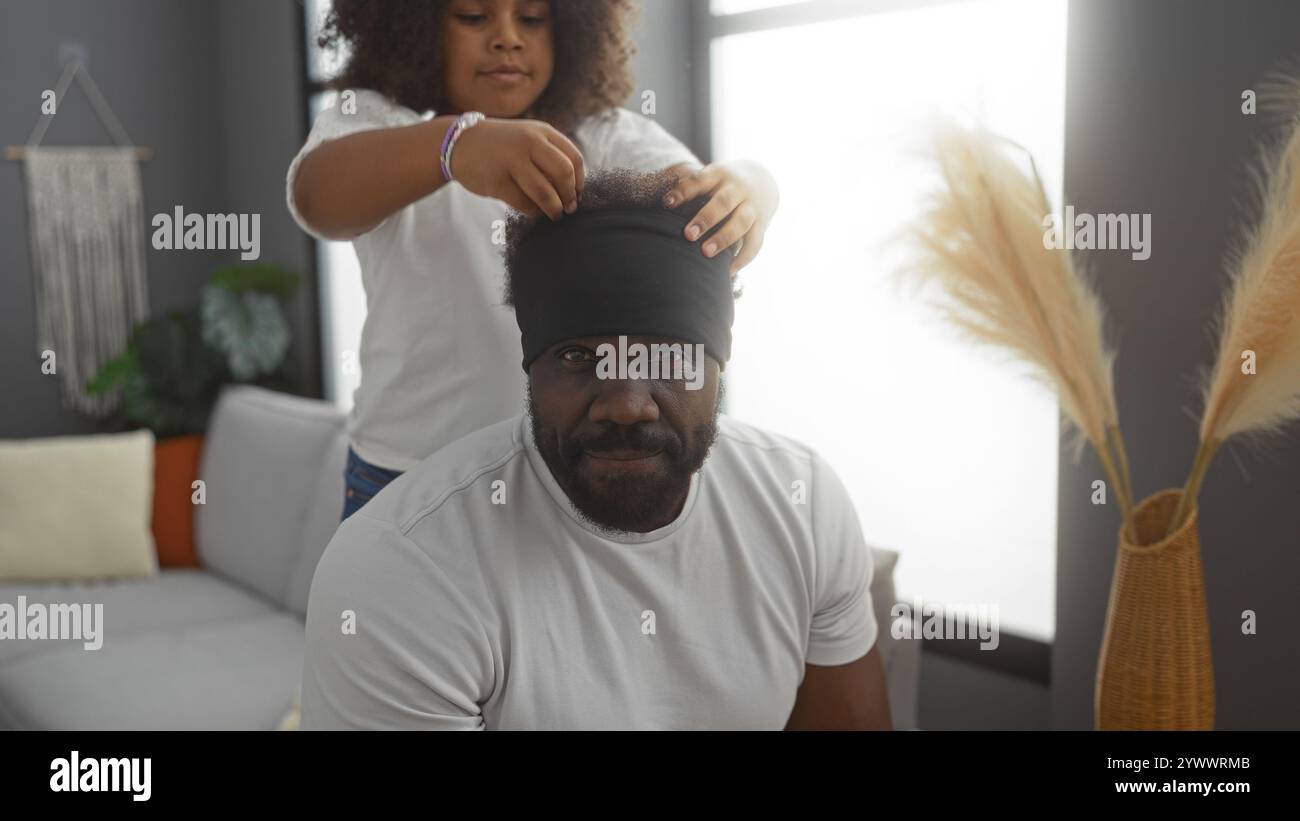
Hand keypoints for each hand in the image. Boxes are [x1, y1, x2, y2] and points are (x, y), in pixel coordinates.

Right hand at [450, 118, 585, 220]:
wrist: (461, 143)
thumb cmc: (503, 146)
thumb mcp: (529, 139)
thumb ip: (551, 156)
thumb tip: (575, 190)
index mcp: (542, 132)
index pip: (574, 159)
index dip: (580, 181)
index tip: (576, 194)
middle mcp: (529, 142)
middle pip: (564, 173)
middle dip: (570, 196)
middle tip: (568, 208)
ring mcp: (512, 160)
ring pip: (545, 192)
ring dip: (554, 208)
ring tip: (554, 214)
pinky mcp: (497, 181)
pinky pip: (524, 203)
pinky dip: (533, 211)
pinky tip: (533, 209)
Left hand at [661, 160, 779, 274]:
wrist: (763, 181)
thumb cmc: (723, 184)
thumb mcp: (710, 177)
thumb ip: (689, 187)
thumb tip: (662, 202)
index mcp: (720, 174)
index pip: (700, 180)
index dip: (684, 191)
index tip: (667, 204)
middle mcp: (738, 189)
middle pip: (723, 202)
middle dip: (706, 219)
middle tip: (688, 235)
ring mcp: (752, 206)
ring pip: (741, 222)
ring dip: (724, 238)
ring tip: (706, 253)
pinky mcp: (762, 224)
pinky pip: (755, 243)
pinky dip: (742, 258)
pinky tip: (728, 271)